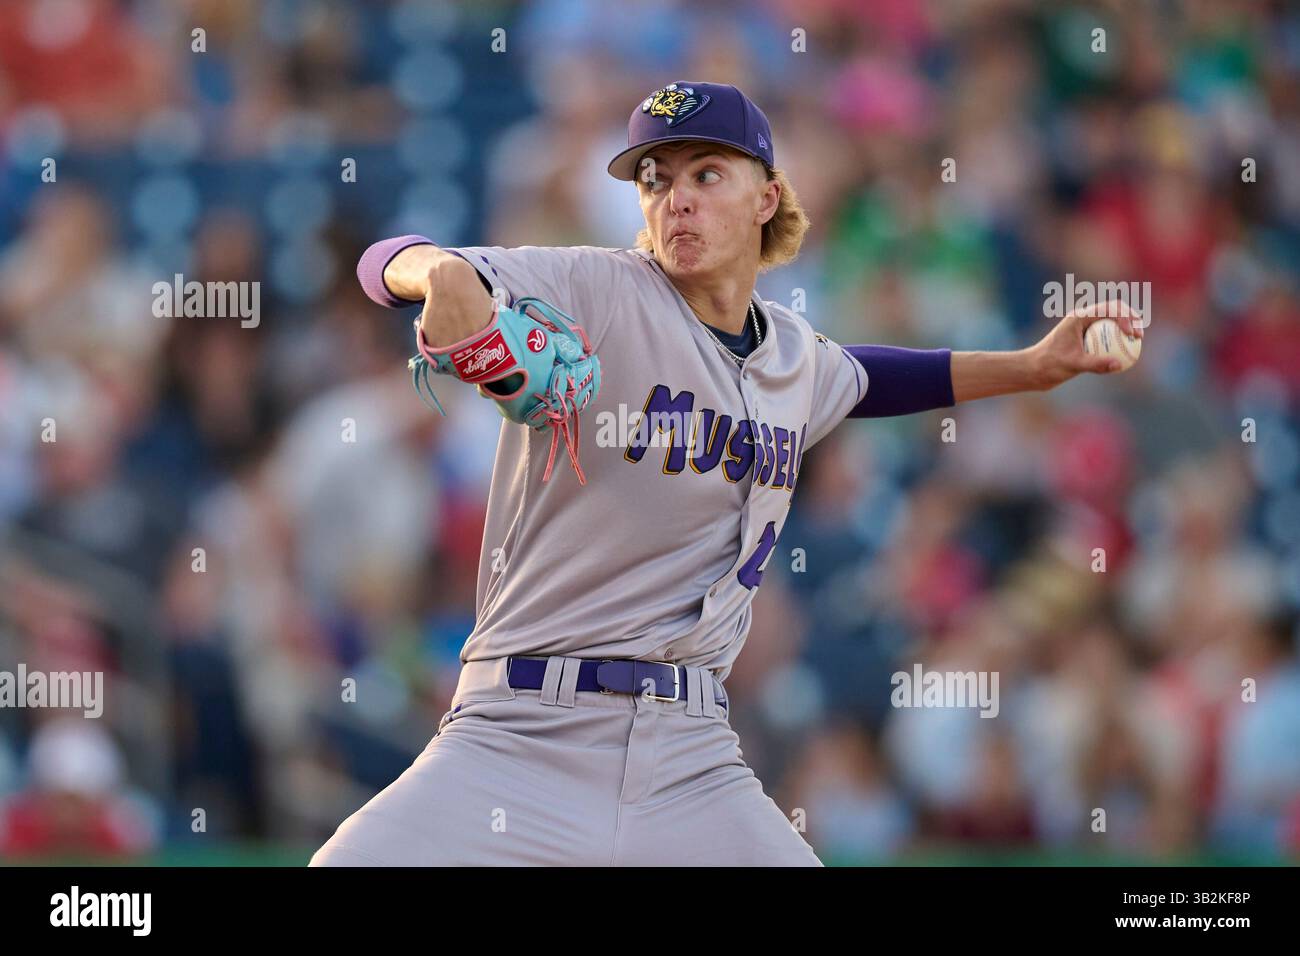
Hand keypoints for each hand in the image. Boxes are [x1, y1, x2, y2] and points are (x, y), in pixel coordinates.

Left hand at [1026, 300, 1145, 390]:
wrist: (1033, 371)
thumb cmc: (1049, 365)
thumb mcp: (1072, 365)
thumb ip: (1096, 364)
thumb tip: (1119, 365)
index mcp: (1078, 317)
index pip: (1108, 309)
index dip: (1125, 318)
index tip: (1132, 334)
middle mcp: (1083, 319)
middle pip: (1113, 310)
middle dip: (1130, 318)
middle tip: (1140, 334)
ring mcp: (1085, 328)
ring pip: (1110, 323)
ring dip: (1125, 328)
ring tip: (1137, 341)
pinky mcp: (1086, 339)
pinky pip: (1106, 337)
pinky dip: (1117, 342)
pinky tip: (1127, 355)